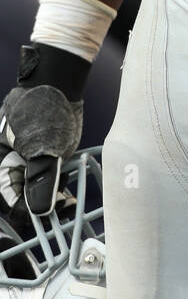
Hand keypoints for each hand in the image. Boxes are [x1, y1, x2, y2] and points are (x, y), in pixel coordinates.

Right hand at [0, 44, 86, 216]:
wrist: (57, 81)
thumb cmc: (43, 108)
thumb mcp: (42, 146)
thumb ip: (40, 179)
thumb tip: (40, 212)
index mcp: (0, 165)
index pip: (10, 202)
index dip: (29, 214)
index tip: (51, 216)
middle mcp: (9, 167)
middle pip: (22, 201)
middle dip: (42, 208)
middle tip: (64, 206)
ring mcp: (26, 163)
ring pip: (36, 193)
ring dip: (51, 199)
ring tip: (69, 198)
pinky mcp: (42, 159)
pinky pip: (47, 181)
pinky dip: (57, 187)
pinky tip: (70, 189)